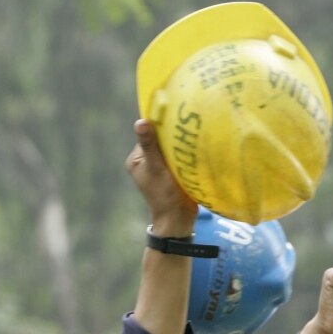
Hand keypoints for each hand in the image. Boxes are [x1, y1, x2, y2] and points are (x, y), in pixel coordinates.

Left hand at [125, 119, 197, 233]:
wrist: (178, 219)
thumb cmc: (164, 195)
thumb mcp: (156, 167)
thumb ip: (150, 146)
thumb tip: (140, 122)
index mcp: (136, 159)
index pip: (147, 134)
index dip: (160, 124)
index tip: (176, 114)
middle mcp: (145, 161)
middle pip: (159, 139)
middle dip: (172, 133)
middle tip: (189, 123)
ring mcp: (159, 166)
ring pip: (170, 146)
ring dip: (180, 142)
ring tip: (194, 133)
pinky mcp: (172, 171)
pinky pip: (178, 155)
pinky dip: (185, 151)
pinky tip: (196, 146)